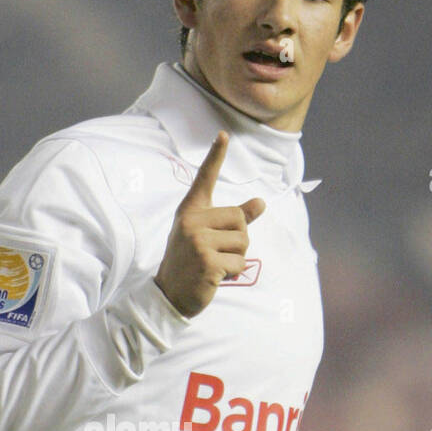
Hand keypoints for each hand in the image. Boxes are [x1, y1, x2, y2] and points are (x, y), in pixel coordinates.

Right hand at [153, 131, 265, 317]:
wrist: (170, 295)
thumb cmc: (191, 263)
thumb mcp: (207, 236)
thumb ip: (233, 220)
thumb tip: (261, 203)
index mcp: (190, 212)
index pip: (205, 180)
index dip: (215, 156)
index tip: (223, 135)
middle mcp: (192, 222)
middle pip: (240, 219)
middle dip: (239, 239)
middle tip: (217, 253)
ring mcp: (198, 241)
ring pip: (244, 241)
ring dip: (238, 258)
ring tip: (216, 265)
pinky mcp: (207, 261)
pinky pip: (240, 262)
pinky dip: (235, 273)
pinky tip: (216, 277)